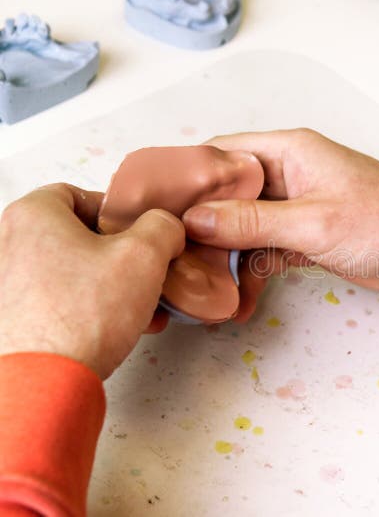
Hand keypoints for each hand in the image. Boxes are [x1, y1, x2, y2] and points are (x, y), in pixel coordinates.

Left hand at [0, 184, 184, 378]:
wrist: (43, 383)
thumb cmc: (85, 312)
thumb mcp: (144, 255)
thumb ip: (163, 227)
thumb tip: (165, 227)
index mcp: (33, 215)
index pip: (77, 193)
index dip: (116, 211)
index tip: (142, 232)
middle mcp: (9, 245)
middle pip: (77, 237)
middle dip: (122, 256)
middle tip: (150, 273)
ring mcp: (9, 286)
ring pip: (73, 273)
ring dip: (113, 286)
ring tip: (147, 309)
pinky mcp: (13, 320)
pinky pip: (60, 302)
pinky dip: (92, 309)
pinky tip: (126, 330)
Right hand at [182, 129, 378, 321]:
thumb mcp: (312, 222)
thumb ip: (252, 221)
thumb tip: (194, 219)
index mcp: (287, 152)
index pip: (219, 154)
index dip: (184, 177)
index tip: (151, 205)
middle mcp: (286, 175)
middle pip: (225, 194)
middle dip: (198, 226)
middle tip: (166, 256)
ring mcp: (294, 207)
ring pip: (241, 227)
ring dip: (224, 256)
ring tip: (197, 288)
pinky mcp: (304, 236)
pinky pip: (264, 250)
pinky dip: (251, 273)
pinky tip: (238, 301)